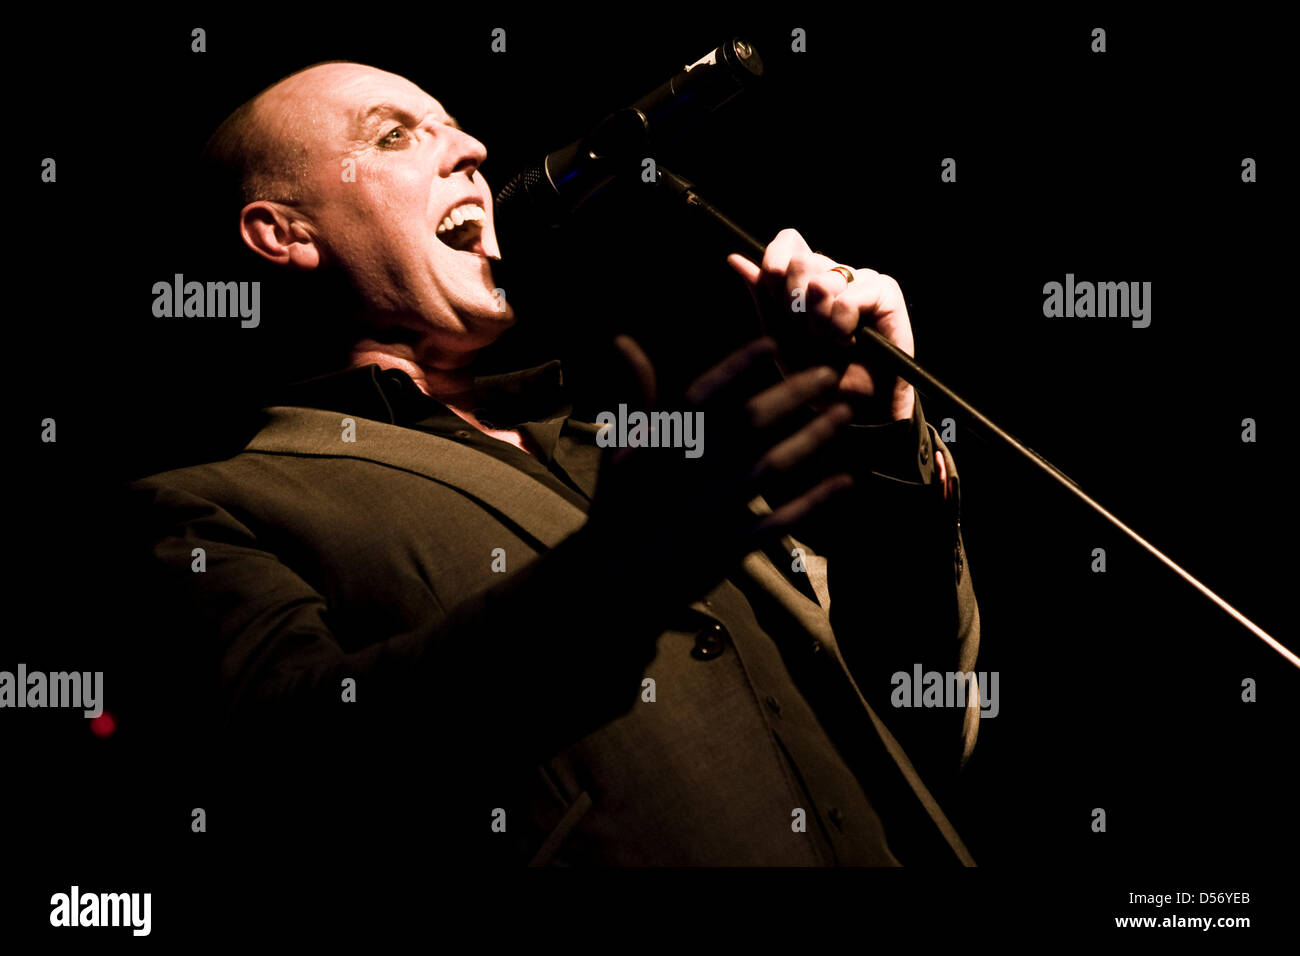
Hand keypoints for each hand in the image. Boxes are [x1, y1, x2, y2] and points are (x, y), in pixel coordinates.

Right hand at [582, 334, 854, 606]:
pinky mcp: (726, 550)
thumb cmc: (619, 508)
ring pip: (770, 468)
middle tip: (830, 374)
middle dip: (791, 396)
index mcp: (655, 448)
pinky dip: (813, 501)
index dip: (734, 370)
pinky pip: (778, 521)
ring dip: (811, 438)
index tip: (771, 345)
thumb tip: (624, 341)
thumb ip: (635, 397)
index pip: (697, 399)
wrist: (612, 584)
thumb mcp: (619, 451)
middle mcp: (683, 476)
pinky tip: (845, 481)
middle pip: (745, 426)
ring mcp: (707, 514)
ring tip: (844, 414)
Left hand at [726, 228, 915, 424]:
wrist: (852, 406)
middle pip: (801, 261)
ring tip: (833, 341)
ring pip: (822, 281)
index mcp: (807, 277)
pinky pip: (848, 299)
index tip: (782, 305)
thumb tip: (734, 258)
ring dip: (819, 321)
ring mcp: (860, 279)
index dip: (776, 265)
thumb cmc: (816, 374)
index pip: (787, 243)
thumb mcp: (779, 335)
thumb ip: (761, 295)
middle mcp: (834, 272)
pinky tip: (852, 342)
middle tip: (811, 333)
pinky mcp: (884, 291)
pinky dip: (842, 326)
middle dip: (795, 305)